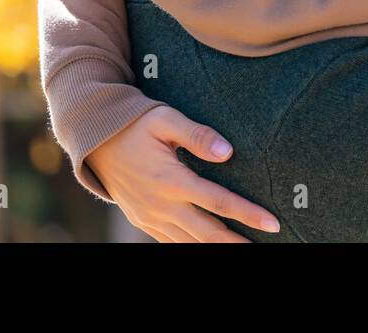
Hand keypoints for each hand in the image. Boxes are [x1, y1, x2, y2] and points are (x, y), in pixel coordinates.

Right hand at [85, 105, 280, 242]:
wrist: (95, 140)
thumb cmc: (135, 124)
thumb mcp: (166, 119)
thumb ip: (197, 135)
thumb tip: (228, 152)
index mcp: (171, 180)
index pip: (219, 202)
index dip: (248, 214)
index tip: (273, 222)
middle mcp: (161, 205)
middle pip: (209, 233)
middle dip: (239, 242)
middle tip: (269, 243)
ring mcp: (150, 217)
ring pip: (191, 243)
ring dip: (218, 248)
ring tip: (244, 248)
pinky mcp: (143, 221)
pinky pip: (172, 243)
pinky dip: (193, 248)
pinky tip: (210, 247)